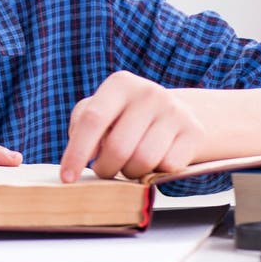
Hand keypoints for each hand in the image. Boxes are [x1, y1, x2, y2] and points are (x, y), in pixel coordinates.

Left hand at [59, 71, 204, 182]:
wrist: (175, 112)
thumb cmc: (126, 116)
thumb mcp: (101, 109)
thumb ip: (82, 126)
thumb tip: (80, 156)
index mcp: (121, 83)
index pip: (93, 119)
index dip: (77, 152)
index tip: (67, 178)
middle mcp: (149, 92)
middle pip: (118, 147)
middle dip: (106, 168)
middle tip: (104, 169)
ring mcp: (174, 111)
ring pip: (143, 161)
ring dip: (131, 173)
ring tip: (129, 163)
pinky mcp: (193, 131)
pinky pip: (168, 167)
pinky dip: (156, 172)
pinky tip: (153, 160)